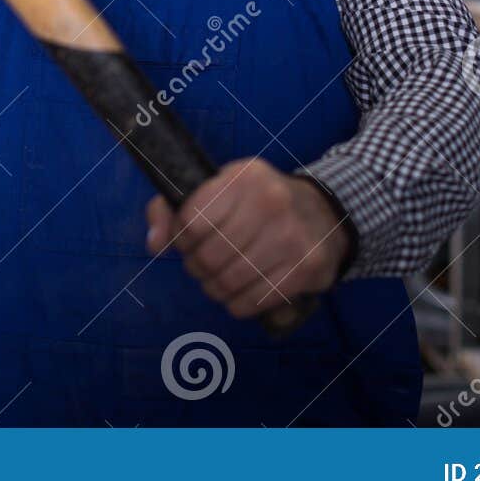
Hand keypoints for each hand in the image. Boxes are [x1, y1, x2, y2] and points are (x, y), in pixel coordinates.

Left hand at [145, 158, 353, 318]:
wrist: (325, 214)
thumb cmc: (259, 202)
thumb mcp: (220, 190)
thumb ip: (174, 210)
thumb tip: (154, 243)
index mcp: (244, 177)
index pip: (192, 220)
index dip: (182, 238)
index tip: (189, 240)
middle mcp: (270, 203)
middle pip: (209, 256)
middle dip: (197, 267)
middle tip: (203, 264)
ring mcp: (292, 237)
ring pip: (228, 282)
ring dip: (214, 288)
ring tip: (219, 278)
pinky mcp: (306, 269)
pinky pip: (252, 302)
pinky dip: (237, 303)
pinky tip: (242, 290)